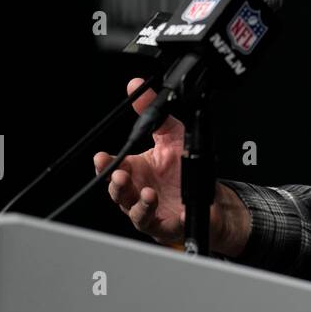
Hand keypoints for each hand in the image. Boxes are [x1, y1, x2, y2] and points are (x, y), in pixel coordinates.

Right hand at [93, 78, 246, 253]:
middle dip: (116, 185)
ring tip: (148, 193)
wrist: (208, 195)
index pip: (113, 168)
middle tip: (120, 175)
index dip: (105, 165)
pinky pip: (166, 226)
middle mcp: (138, 192)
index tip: (102, 158)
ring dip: (140, 204)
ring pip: (136, 213)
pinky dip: (172, 220)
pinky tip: (179, 213)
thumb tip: (136, 85)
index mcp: (135, 170)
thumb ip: (152, 112)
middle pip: (118, 193)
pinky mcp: (169, 226)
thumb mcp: (170, 133)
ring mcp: (152, 211)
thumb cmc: (182, 168)